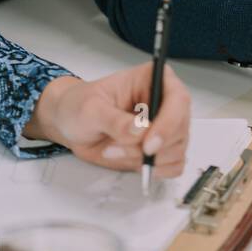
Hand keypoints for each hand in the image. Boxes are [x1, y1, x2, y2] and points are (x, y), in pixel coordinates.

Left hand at [24, 63, 190, 175]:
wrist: (70, 124)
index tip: (148, 145)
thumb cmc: (79, 105)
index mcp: (152, 80)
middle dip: (151, 148)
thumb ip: (115, 120)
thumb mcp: (91, 109)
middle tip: (117, 150)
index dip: (169, 123)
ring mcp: (164, 127)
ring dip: (146, 160)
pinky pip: (173, 165)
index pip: (178, 99)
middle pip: (181, 128)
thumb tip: (140, 130)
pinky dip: (153, 170)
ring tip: (113, 151)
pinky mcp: (160, 149)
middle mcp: (164, 102)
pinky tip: (130, 162)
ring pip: (176, 150)